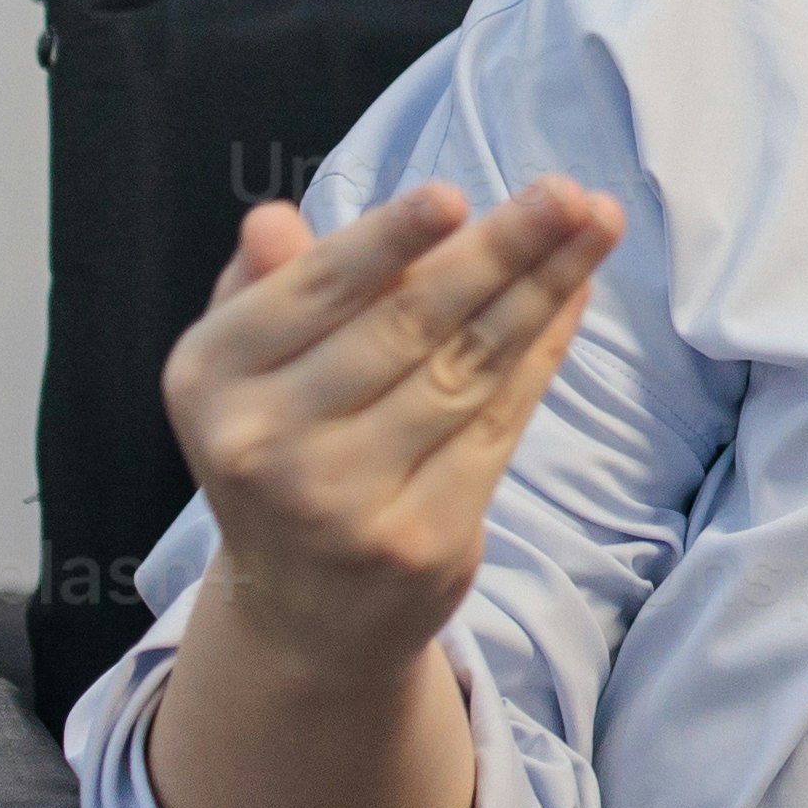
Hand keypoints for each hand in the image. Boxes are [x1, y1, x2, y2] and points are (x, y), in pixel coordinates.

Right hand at [165, 179, 619, 678]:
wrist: (300, 612)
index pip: (314, 291)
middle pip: (406, 324)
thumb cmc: (282, 449)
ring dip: (541, 289)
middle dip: (498, 250)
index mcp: (211, 377)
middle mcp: (266, 443)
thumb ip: (267, 287)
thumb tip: (274, 218)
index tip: (455, 194)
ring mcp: (345, 500)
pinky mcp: (420, 539)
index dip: (389, 240)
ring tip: (596, 226)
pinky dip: (545, 352)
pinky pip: (499, 423)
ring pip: (465, 369)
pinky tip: (575, 295)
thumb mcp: (245, 366)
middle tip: (566, 195)